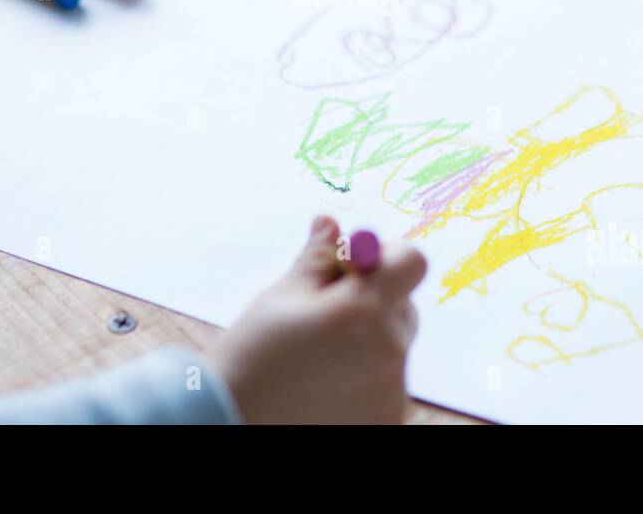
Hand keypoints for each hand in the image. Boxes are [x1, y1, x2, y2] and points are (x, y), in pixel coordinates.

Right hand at [209, 216, 425, 423]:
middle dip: (372, 299)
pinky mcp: (388, 418)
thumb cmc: (253, 354)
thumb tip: (331, 222)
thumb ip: (318, 257)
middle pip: (403, 304)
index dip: (386, 256)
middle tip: (324, 313)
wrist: (231, 421)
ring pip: (395, 343)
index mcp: (364, 309)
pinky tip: (326, 381)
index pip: (411, 261)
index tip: (352, 270)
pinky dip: (367, 375)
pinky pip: (389, 380)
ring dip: (369, 339)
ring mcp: (392, 390)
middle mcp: (389, 350)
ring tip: (319, 354)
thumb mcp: (282, 296)